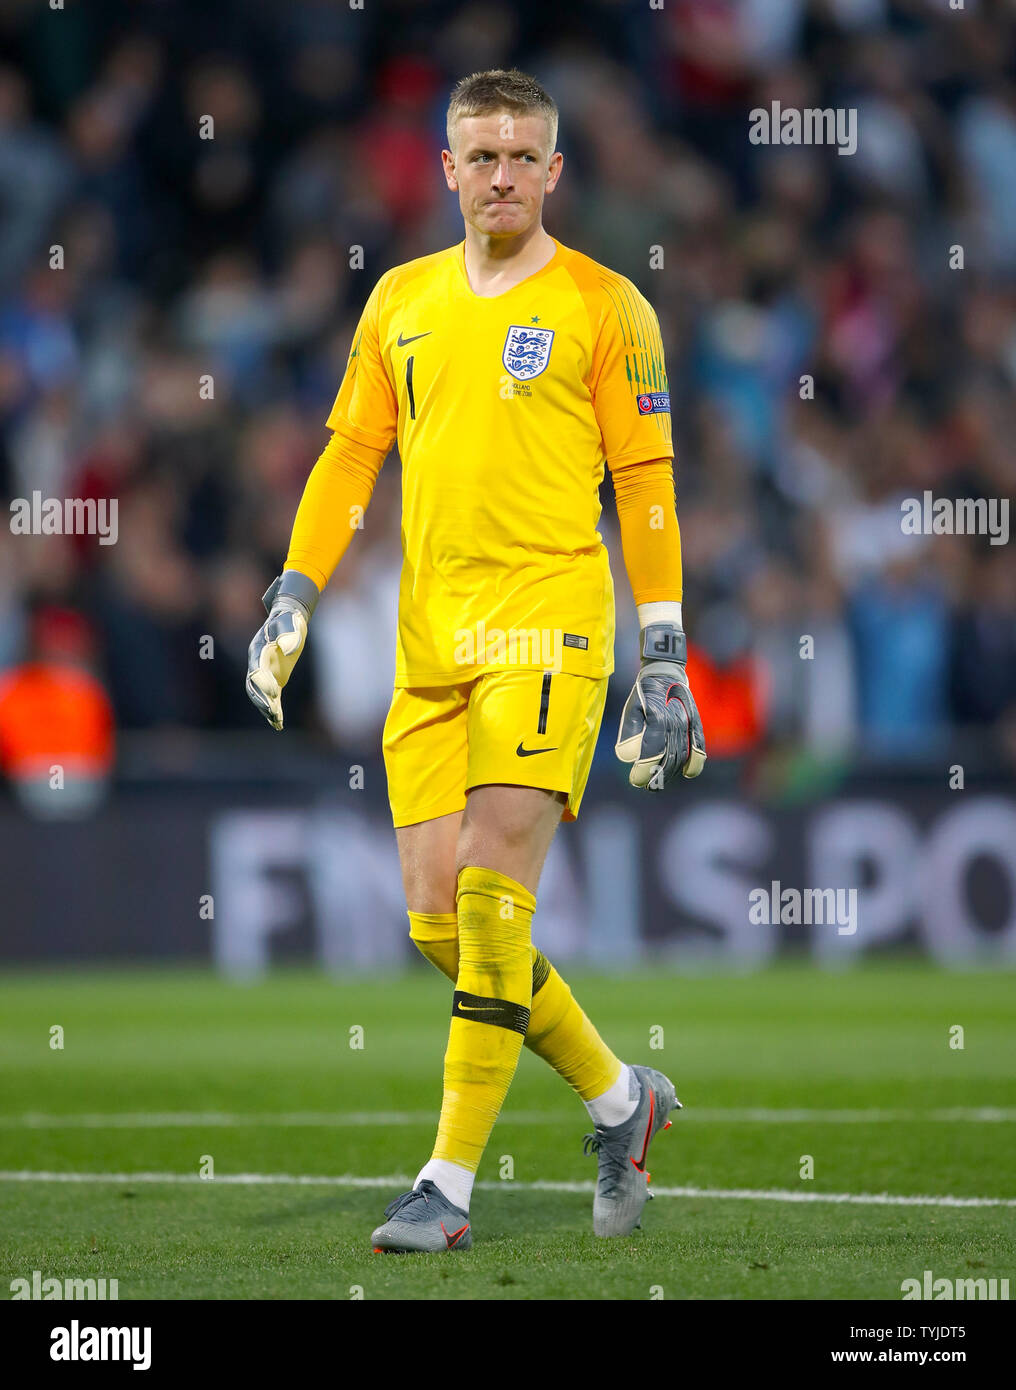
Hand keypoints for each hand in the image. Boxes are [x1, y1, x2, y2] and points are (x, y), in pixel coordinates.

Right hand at [245, 571, 318, 730]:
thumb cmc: (289, 619)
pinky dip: (273, 710)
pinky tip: (278, 724)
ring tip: (276, 721)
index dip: (263, 682)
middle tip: (273, 713)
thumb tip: (288, 649)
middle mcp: (257, 662)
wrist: (288, 619)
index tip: (274, 693)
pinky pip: (270, 697)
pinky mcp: (273, 679)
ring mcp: (263, 672)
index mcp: (257, 649)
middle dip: (262, 700)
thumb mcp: (290, 622)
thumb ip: (288, 633)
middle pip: (254, 686)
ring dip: (266, 708)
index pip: (257, 670)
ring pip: (259, 695)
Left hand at [615, 622, 705, 788]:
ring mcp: (688, 722)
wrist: (666, 672)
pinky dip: (696, 762)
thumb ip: (630, 733)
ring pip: (683, 755)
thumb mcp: (631, 710)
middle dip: (656, 776)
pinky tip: (688, 773)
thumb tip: (628, 758)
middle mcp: (675, 721)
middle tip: (645, 785)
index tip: (636, 780)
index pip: (652, 752)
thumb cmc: (644, 693)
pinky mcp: (696, 723)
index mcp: (656, 718)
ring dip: (671, 772)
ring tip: (658, 781)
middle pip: (668, 758)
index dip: (644, 770)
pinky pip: (699, 746)